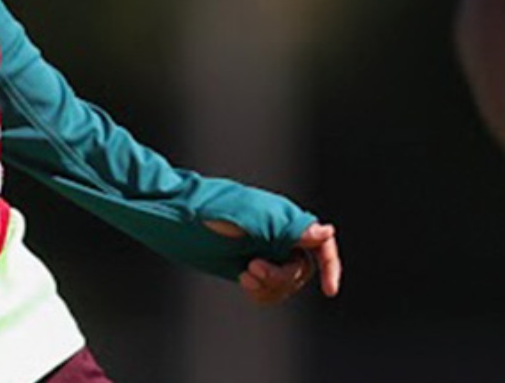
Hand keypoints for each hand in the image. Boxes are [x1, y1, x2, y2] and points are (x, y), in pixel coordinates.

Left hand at [206, 220, 341, 304]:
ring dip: (270, 287)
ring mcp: (263, 251)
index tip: (329, 291)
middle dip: (281, 278)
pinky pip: (267, 288)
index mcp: (284, 220)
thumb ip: (289, 228)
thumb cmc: (209, 212)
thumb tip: (327, 232)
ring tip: (244, 276)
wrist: (174, 214)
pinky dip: (261, 293)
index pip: (321, 244)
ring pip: (285, 282)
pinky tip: (245, 283)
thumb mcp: (251, 222)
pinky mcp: (247, 264)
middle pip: (301, 269)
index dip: (331, 267)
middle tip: (250, 270)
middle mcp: (278, 235)